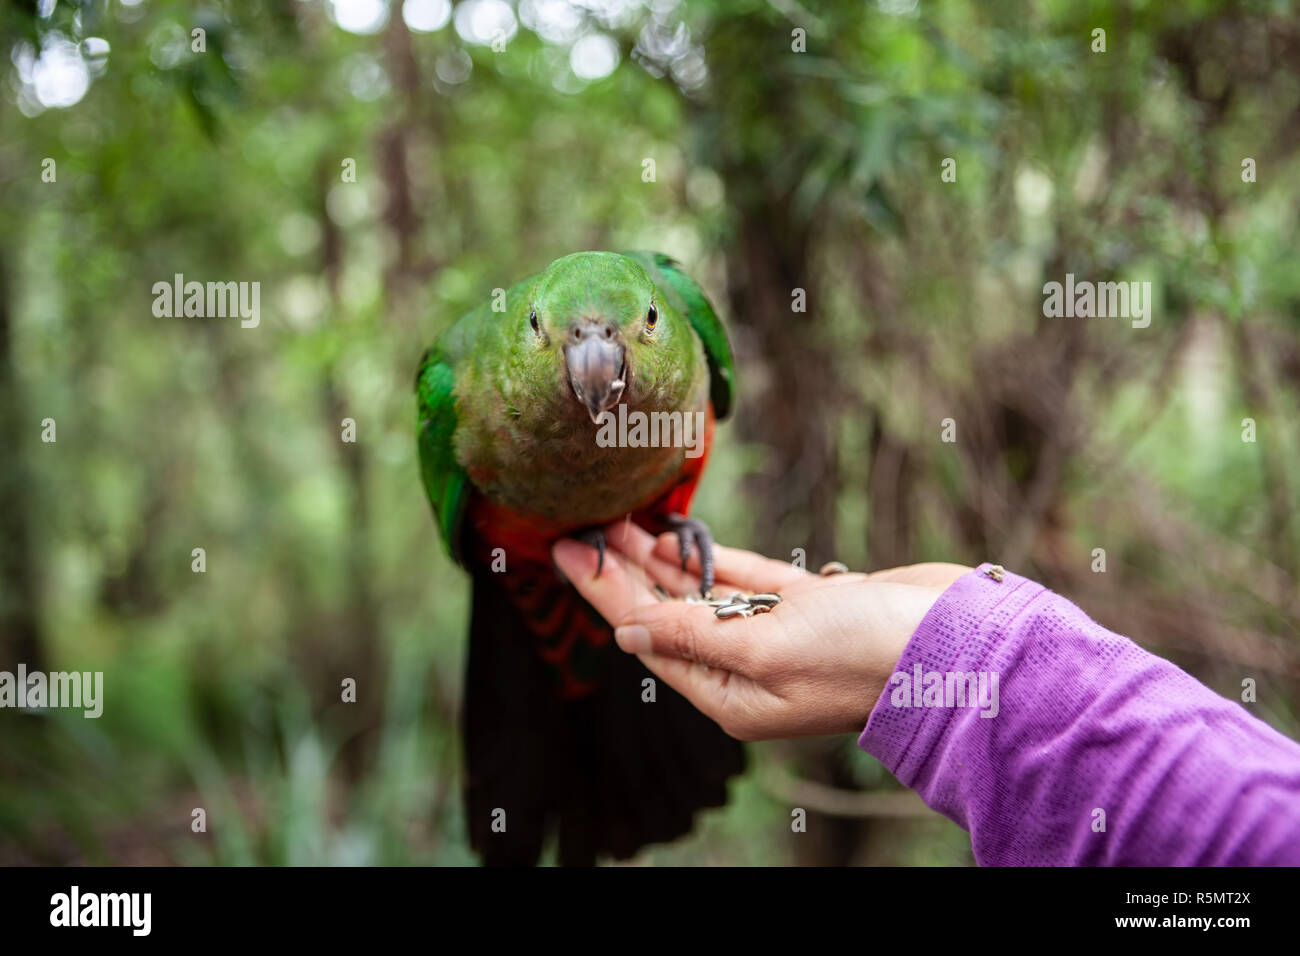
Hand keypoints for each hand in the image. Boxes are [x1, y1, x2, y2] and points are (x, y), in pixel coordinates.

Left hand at [552, 521, 969, 740]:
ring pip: (701, 592)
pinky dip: (709, 556)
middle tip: (577, 527)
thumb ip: (691, 636)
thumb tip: (625, 631)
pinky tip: (673, 533)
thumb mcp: (765, 648)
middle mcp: (747, 668)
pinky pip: (743, 578)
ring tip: (614, 520)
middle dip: (620, 572)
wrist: (955, 640)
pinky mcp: (807, 604)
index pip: (648, 637)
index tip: (563, 552)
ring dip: (658, 558)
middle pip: (666, 613)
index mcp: (730, 695)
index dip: (603, 593)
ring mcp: (778, 634)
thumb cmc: (864, 654)